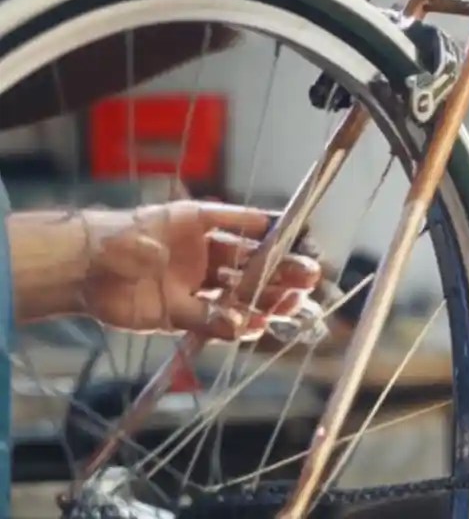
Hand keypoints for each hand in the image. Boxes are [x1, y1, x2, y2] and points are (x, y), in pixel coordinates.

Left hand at [10, 201, 321, 340]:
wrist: (77, 272)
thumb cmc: (110, 242)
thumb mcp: (135, 238)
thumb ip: (164, 254)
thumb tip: (174, 262)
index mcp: (197, 224)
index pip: (243, 224)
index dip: (271, 231)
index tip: (297, 237)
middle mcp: (202, 254)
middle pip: (250, 263)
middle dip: (280, 270)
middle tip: (309, 276)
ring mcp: (193, 284)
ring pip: (239, 293)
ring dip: (267, 298)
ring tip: (295, 304)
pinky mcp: (179, 313)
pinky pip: (213, 321)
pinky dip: (234, 325)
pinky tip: (257, 326)